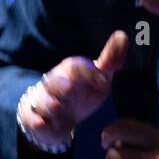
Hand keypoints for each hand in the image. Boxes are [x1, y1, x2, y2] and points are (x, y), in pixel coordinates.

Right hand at [18, 31, 127, 149]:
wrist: (59, 117)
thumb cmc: (82, 93)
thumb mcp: (99, 77)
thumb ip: (111, 60)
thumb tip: (122, 35)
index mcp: (69, 71)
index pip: (76, 67)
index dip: (88, 73)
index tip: (103, 82)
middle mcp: (54, 85)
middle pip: (54, 81)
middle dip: (61, 84)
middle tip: (70, 88)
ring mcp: (45, 103)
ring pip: (43, 101)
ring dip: (50, 104)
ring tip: (57, 107)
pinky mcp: (39, 121)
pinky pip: (36, 121)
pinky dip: (39, 122)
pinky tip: (44, 123)